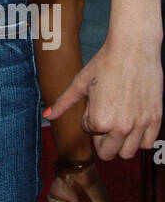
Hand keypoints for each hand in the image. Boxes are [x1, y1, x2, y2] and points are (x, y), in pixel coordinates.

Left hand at [45, 35, 162, 160]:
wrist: (134, 48)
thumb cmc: (104, 63)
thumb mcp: (80, 83)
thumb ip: (63, 103)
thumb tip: (47, 115)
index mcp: (99, 121)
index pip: (90, 132)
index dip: (90, 117)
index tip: (95, 101)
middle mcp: (121, 127)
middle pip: (107, 153)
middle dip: (102, 139)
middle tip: (104, 118)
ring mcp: (140, 125)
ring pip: (127, 153)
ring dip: (120, 142)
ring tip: (118, 121)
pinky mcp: (155, 119)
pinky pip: (147, 143)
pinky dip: (139, 139)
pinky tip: (133, 123)